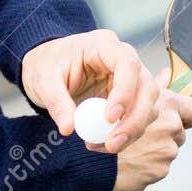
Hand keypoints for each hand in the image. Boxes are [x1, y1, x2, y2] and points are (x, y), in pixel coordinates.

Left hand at [20, 29, 158, 153]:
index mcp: (103, 44)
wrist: (46, 67)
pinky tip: (103, 143)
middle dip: (134, 119)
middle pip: (147, 87)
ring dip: (132, 131)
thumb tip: (69, 128)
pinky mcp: (129, 97)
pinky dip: (125, 134)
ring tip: (105, 146)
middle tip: (112, 143)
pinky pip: (137, 118)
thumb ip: (56, 102)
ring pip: (149, 106)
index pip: (127, 64)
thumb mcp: (42, 80)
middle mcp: (124, 59)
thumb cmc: (46, 65)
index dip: (124, 92)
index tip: (109, 118)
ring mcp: (131, 79)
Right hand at [110, 75, 191, 190]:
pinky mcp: (159, 170)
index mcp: (169, 104)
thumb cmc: (104, 119)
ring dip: (152, 152)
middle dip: (163, 134)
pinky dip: (145, 167)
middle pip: (179, 133)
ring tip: (130, 149)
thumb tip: (166, 73)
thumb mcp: (129, 95)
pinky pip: (156, 169)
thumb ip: (154, 86)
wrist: (86, 150)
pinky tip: (129, 162)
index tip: (183, 120)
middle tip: (140, 135)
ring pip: (167, 152)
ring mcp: (167, 150)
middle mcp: (172, 125)